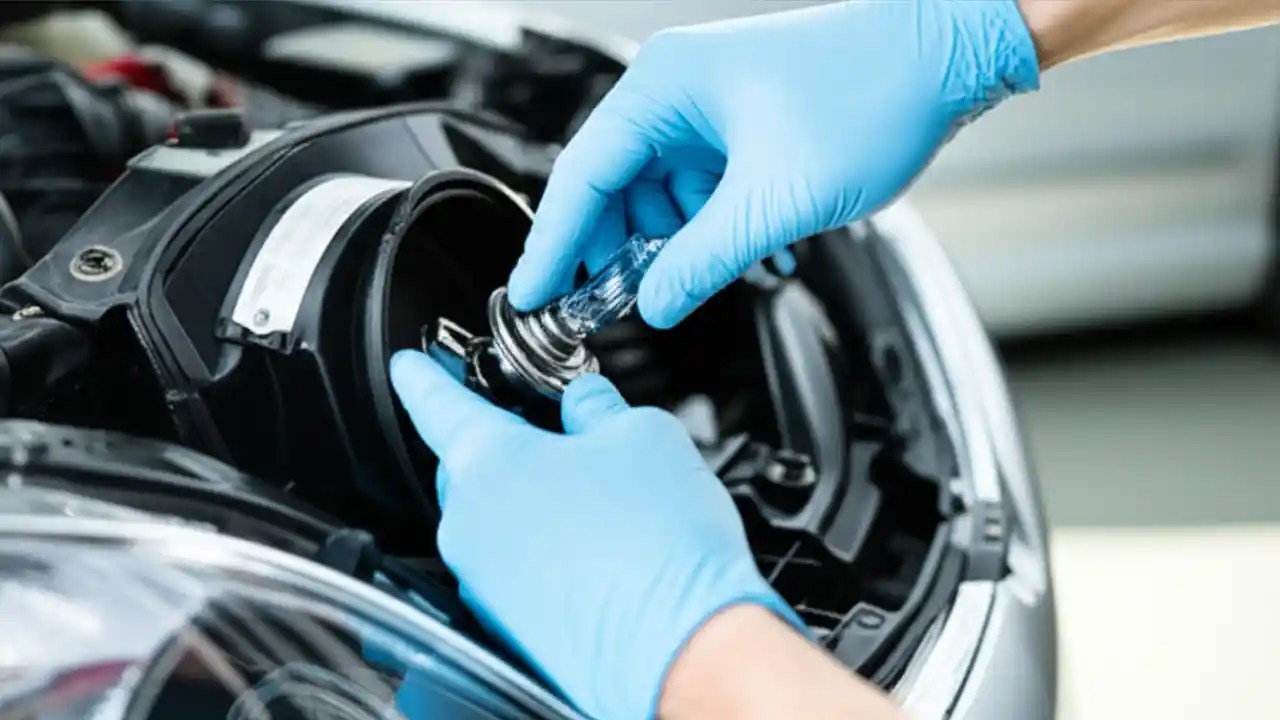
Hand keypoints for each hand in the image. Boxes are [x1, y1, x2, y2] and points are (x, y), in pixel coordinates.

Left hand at [389, 351, 802, 719]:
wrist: (682, 648)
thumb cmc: (662, 546)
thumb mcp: (642, 435)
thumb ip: (597, 407)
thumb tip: (584, 405)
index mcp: (488, 461)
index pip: (434, 402)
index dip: (422, 375)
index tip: (410, 366)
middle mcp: (469, 524)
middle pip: (470, 465)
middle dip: (509, 446)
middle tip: (562, 439)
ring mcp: (482, 581)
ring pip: (493, 520)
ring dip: (531, 504)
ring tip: (600, 506)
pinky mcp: (505, 626)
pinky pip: (511, 569)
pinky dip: (541, 553)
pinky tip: (596, 551)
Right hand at [508, 0, 1038, 327]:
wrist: (948, 54)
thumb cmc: (870, 95)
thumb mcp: (773, 201)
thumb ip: (702, 261)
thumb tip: (655, 304)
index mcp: (663, 88)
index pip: (582, 175)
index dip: (553, 243)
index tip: (532, 293)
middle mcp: (676, 90)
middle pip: (616, 186)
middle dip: (620, 250)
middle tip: (617, 304)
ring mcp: (710, 105)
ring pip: (661, 192)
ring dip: (674, 243)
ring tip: (701, 278)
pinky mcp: (742, 122)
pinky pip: (702, 187)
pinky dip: (711, 227)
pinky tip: (745, 255)